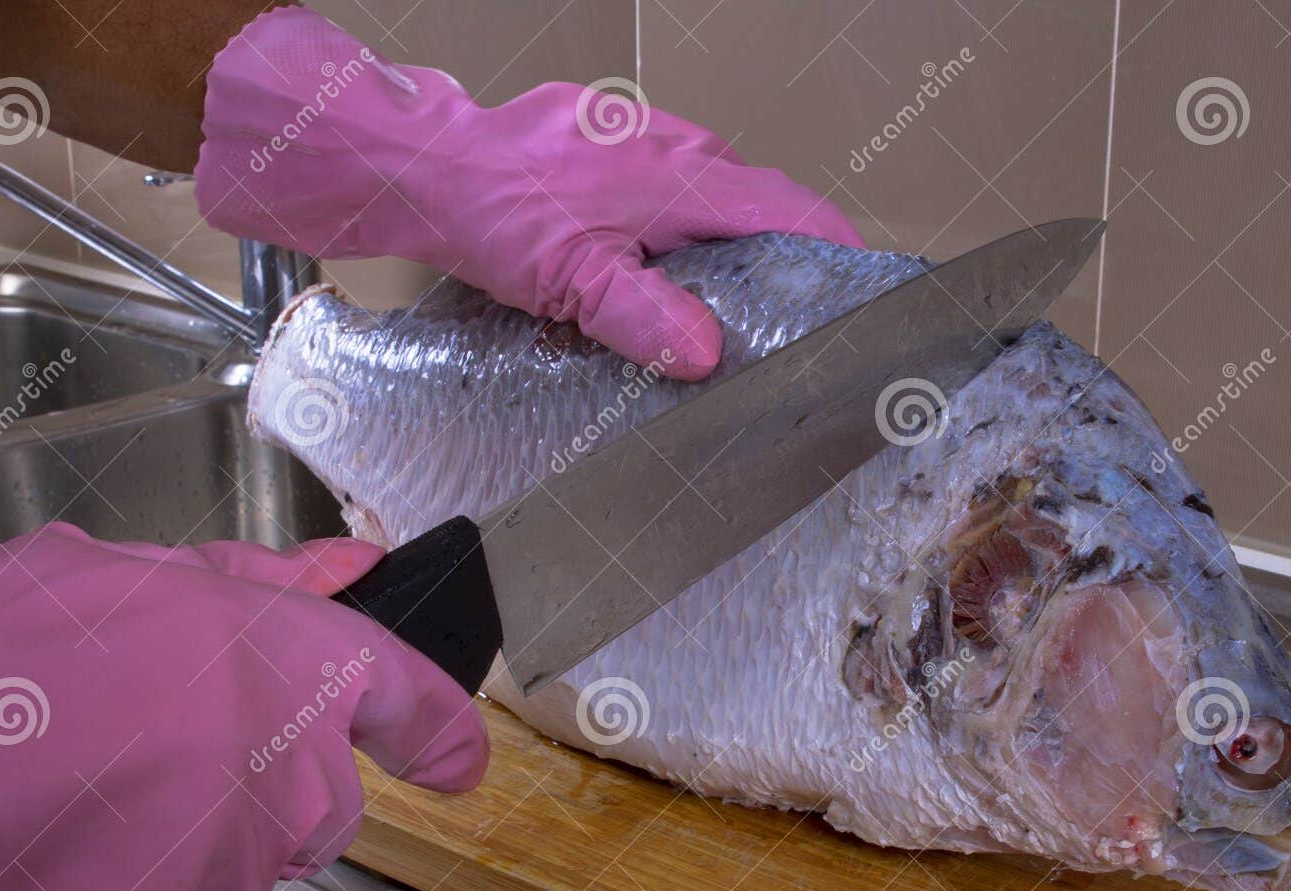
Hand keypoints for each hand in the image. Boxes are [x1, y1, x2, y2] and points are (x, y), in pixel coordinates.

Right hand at [0, 523, 486, 890]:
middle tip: (148, 740)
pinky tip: (55, 863)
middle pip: (316, 799)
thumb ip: (247, 577)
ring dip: (176, 839)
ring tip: (75, 789)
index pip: (413, 703)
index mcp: (299, 673)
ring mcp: (233, 882)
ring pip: (234, 865)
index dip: (437, 728)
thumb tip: (337, 570)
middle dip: (258, 779)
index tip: (451, 754)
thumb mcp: (111, 571)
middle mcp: (291, 787)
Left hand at [194, 7, 862, 380]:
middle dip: (786, 257)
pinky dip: (688, 225)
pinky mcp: (615, 139)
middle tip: (798, 316)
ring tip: (734, 304)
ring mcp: (646, 137)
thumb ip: (642, 317)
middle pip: (762, 204)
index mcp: (684, 180)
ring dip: (731, 244)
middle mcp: (677, 148)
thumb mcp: (571, 281)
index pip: (792, 211)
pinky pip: (675, 181)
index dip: (837, 249)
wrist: (426, 161)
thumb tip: (705, 354)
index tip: (864, 287)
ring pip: (715, 194)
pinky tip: (666, 268)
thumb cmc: (493, 212)